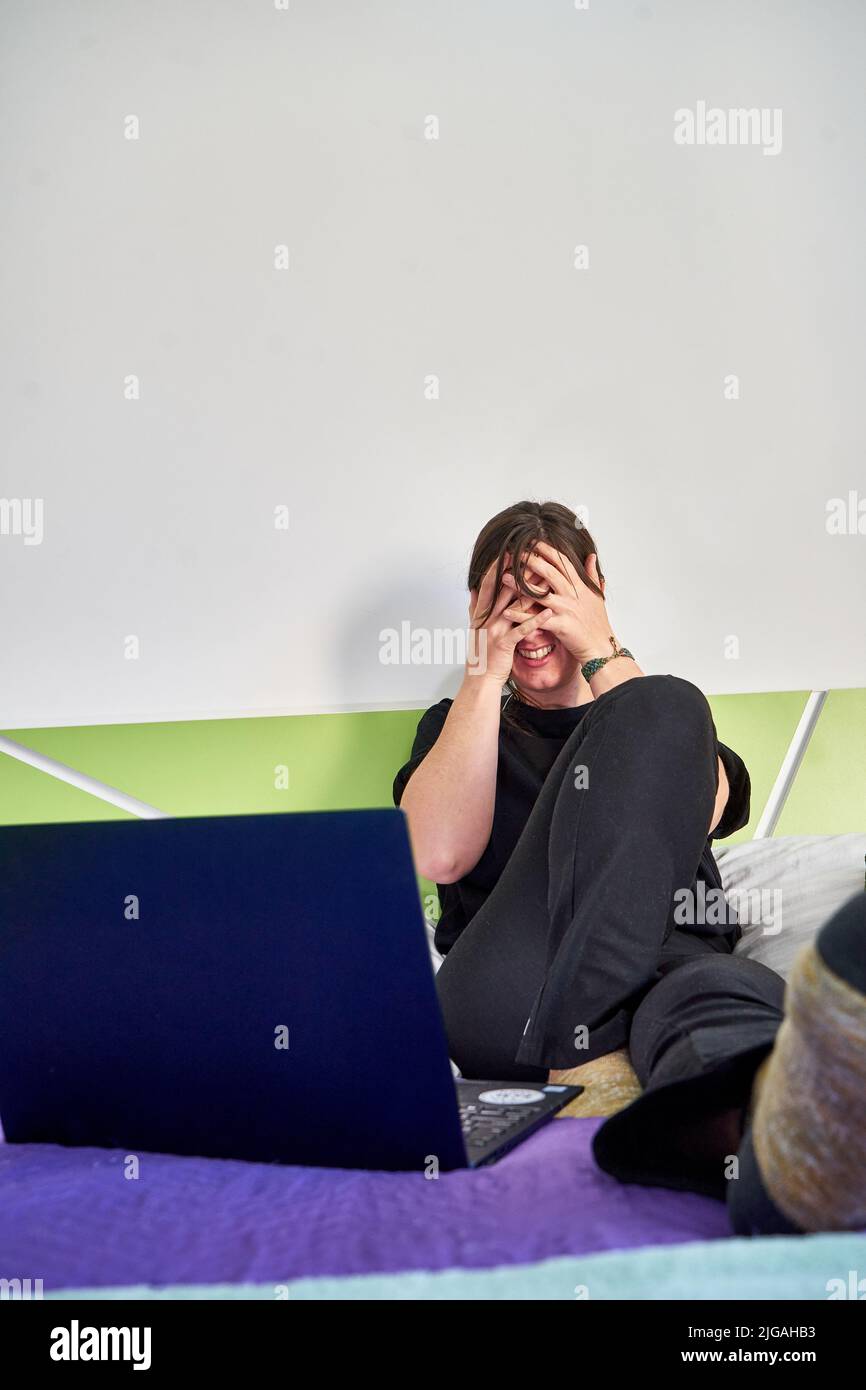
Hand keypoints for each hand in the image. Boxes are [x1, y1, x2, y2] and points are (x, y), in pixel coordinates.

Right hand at [468, 561, 552, 682]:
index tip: (507, 552)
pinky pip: (522, 630)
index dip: (497, 568)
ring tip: (545, 578)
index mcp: (480, 613)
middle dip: (515, 572)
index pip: (488, 585)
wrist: (479, 679)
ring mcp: (494, 631)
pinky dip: (536, 620)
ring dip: (530, 592)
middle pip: (502, 591)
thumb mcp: (474, 628)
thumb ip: (474, 608)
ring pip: (513, 607)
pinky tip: (549, 612)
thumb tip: (473, 590)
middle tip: (527, 555)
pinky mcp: (504, 644)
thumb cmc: (481, 654)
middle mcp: (486, 619)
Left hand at [501, 541, 612, 664]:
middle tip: (515, 552)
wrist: (600, 646)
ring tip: (505, 577)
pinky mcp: (561, 626)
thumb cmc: (597, 622)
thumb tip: (591, 556)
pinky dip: (521, 616)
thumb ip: (592, 574)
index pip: (562, 562)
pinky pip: (537, 619)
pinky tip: (507, 611)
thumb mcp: (597, 595)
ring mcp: (566, 610)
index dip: (547, 550)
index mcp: (580, 586)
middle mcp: (572, 595)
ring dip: (520, 585)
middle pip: (550, 573)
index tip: (533, 541)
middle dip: (531, 561)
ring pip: (540, 594)